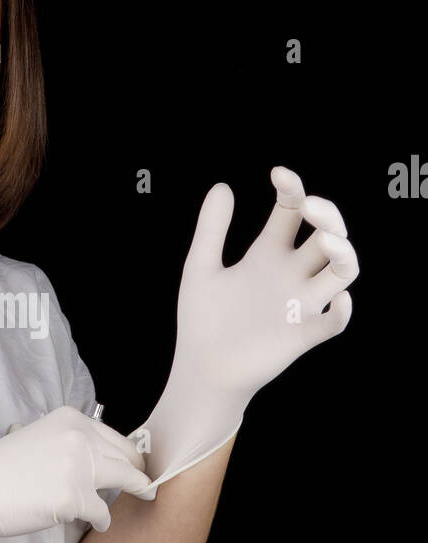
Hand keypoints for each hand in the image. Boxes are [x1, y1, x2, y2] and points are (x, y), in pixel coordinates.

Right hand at [0, 405, 149, 542]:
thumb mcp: (38, 440)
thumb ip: (70, 443)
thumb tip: (102, 458)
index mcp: (70, 419)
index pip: (116, 436)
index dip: (130, 454)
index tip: (138, 465)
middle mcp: (78, 436)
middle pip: (128, 456)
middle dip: (140, 473)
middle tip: (148, 486)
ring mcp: (78, 466)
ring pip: (127, 480)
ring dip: (135, 491)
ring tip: (141, 499)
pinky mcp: (74, 498)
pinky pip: (103, 512)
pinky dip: (102, 520)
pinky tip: (96, 523)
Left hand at [171, 164, 357, 401]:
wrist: (199, 367)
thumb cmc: (202, 320)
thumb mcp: (200, 267)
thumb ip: (211, 229)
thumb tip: (223, 186)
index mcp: (268, 254)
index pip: (293, 212)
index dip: (293, 189)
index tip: (278, 175)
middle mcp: (290, 274)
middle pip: (327, 235)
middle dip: (327, 216)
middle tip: (308, 206)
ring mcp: (299, 304)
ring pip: (342, 272)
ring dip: (343, 253)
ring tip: (326, 241)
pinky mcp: (300, 336)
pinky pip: (332, 323)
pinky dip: (342, 312)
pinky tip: (338, 299)